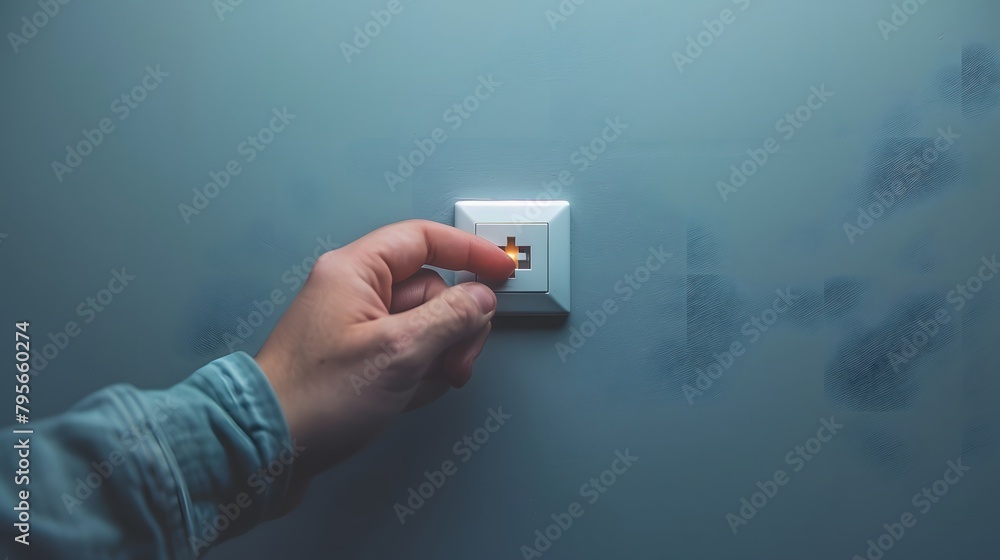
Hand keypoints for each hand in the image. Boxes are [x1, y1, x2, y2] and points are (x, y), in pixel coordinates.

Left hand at [253, 219, 514, 508]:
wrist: (267, 449)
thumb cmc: (314, 398)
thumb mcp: (398, 352)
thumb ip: (450, 317)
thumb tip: (481, 299)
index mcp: (356, 271)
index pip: (425, 239)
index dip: (469, 252)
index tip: (501, 269)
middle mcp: (355, 292)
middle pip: (432, 289)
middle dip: (455, 325)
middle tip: (457, 358)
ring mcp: (357, 328)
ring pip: (425, 326)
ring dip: (439, 356)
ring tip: (426, 384)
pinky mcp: (358, 360)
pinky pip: (407, 355)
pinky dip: (418, 375)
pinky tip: (407, 397)